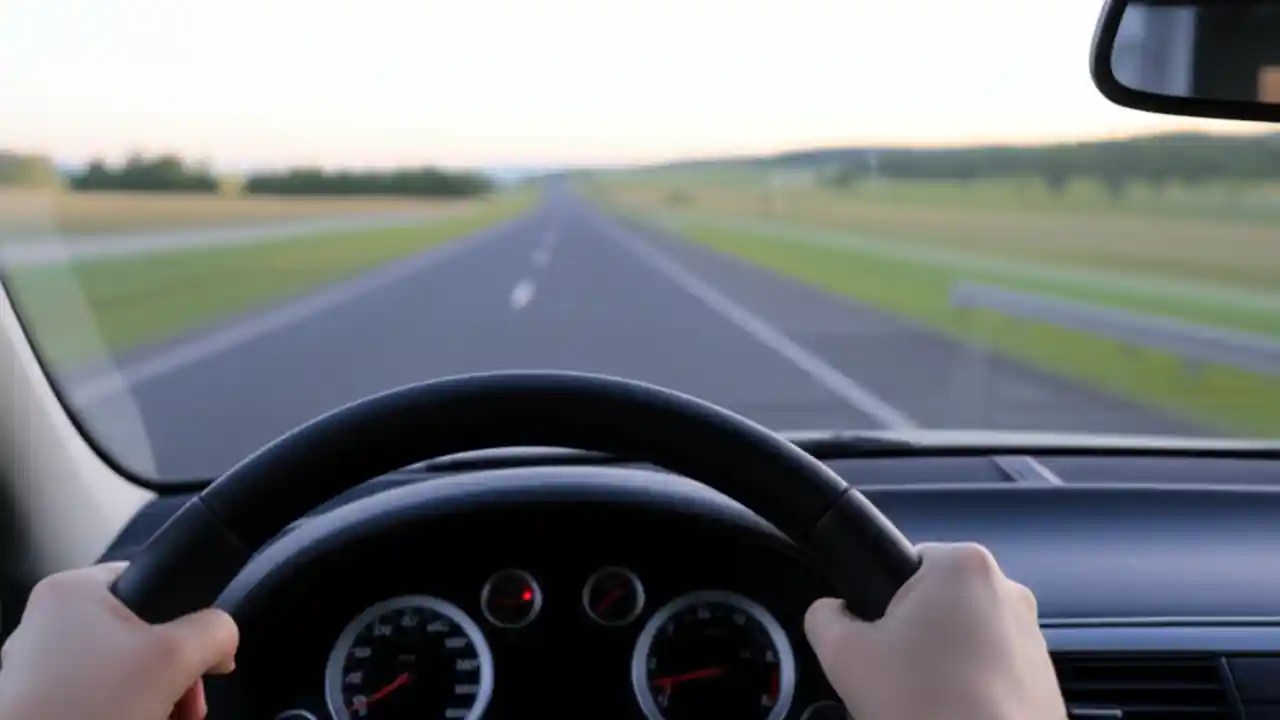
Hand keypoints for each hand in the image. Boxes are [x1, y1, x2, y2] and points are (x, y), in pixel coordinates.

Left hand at [0, 563, 238, 719]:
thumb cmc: (90, 709)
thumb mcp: (177, 658)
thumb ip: (216, 630)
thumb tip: (223, 636)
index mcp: (72, 590)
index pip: (152, 580)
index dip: (187, 616)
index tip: (199, 655)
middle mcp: (48, 621)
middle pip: (141, 634)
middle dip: (174, 672)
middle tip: (187, 701)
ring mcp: (36, 666)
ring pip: (121, 670)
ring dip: (155, 695)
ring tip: (166, 717)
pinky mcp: (37, 703)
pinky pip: (97, 696)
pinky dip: (124, 710)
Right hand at [805, 543, 1066, 719]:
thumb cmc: (925, 707)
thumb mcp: (843, 655)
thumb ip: (824, 616)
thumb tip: (828, 613)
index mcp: (962, 567)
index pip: (907, 562)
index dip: (882, 603)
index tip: (880, 641)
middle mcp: (1009, 592)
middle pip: (938, 602)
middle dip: (915, 635)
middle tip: (897, 675)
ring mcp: (1034, 638)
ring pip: (967, 639)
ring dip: (944, 663)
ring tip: (927, 700)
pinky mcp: (1045, 679)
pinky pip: (994, 673)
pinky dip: (973, 690)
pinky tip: (953, 713)